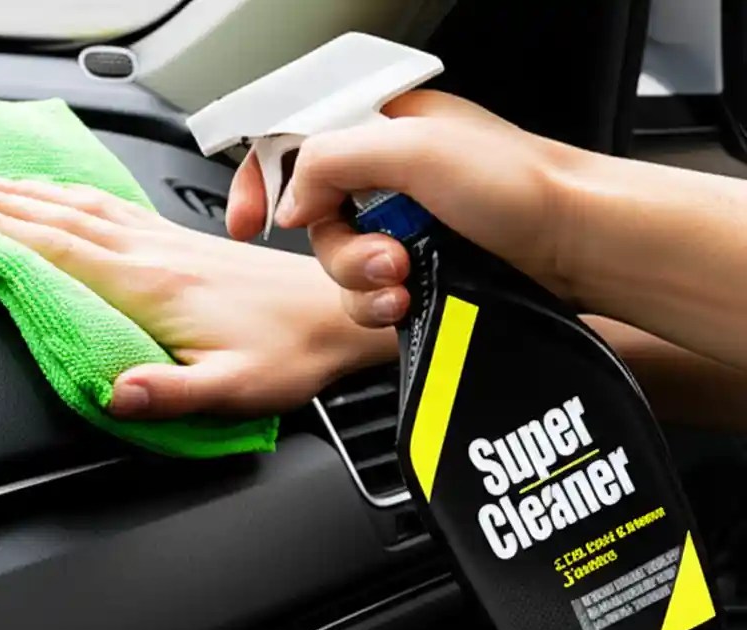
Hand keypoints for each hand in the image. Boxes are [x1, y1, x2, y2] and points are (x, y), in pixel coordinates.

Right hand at [0, 177, 394, 419]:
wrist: (343, 310)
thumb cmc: (289, 352)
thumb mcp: (230, 389)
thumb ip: (168, 392)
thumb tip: (110, 393)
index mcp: (152, 286)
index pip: (58, 250)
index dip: (1, 232)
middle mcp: (154, 253)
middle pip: (61, 220)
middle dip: (0, 206)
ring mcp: (169, 242)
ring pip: (85, 207)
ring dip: (33, 194)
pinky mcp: (185, 242)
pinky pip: (116, 207)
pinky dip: (77, 196)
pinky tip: (69, 195)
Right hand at [226, 90, 578, 327]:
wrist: (581, 246)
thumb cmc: (522, 184)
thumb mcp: (413, 148)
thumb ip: (330, 160)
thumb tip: (290, 201)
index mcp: (379, 126)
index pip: (292, 144)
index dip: (259, 181)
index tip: (246, 220)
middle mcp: (385, 174)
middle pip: (311, 216)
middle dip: (336, 246)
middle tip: (380, 256)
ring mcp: (401, 225)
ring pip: (336, 262)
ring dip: (360, 280)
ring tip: (402, 280)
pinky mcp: (416, 269)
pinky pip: (366, 294)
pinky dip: (377, 304)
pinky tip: (407, 301)